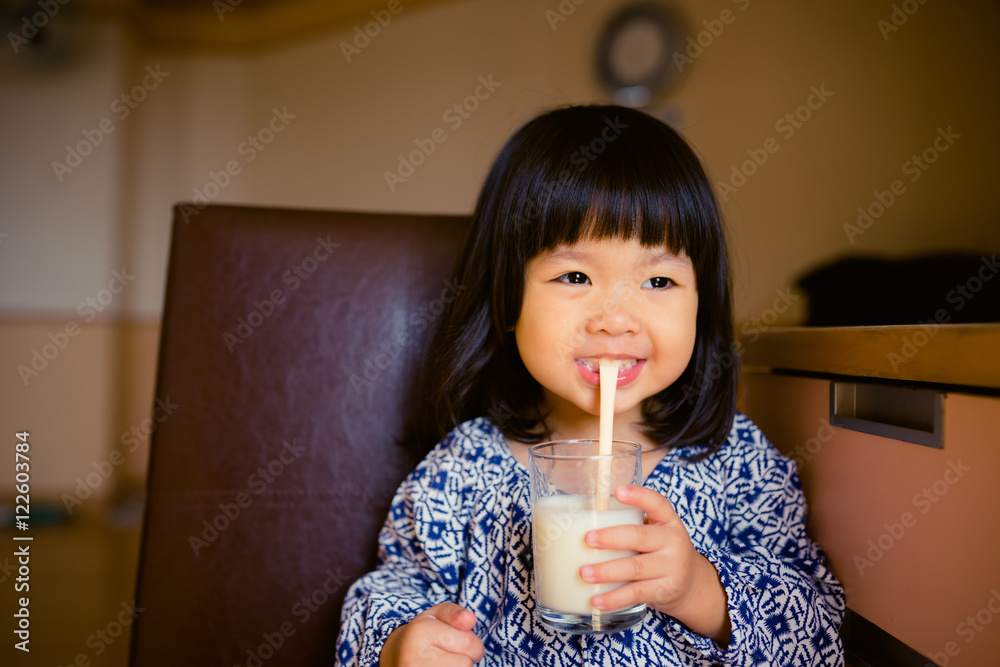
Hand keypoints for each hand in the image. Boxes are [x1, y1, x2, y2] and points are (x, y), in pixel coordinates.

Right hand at [379, 602, 484, 666]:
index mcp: (421, 631)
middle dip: (465, 658)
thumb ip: (456, 613)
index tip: (460, 642)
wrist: (400, 654)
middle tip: (450, 653)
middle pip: (465, 664)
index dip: (473, 644)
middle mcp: (414, 656)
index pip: (469, 643)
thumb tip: (470, 619)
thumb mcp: (438, 614)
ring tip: (443, 661)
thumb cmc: (425, 632)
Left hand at [580, 485, 730, 644]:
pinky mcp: (664, 590)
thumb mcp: (656, 532)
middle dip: (612, 538)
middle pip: (641, 537)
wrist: (691, 584)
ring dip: (607, 571)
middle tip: (588, 539)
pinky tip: (596, 601)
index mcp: (668, 521)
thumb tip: (580, 521)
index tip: (618, 491)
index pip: (657, 503)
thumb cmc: (660, 551)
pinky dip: (614, 598)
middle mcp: (673, 541)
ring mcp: (670, 567)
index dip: (639, 496)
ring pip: (635, 568)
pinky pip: (636, 594)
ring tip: (584, 573)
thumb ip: (630, 524)